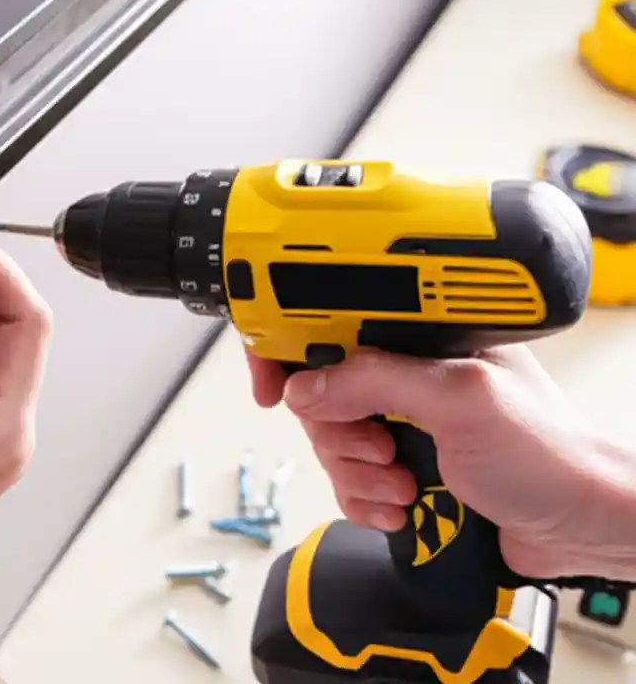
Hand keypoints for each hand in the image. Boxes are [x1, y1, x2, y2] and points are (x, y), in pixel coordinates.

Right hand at [249, 345, 635, 579]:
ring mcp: (405, 423)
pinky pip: (349, 482)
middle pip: (320, 396)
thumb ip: (378, 382)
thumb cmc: (551, 453)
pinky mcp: (403, 466)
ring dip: (358, 473)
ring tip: (404, 482)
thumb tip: (308, 383)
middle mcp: (408, 377)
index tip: (272, 385)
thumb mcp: (460, 401)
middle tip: (381, 447)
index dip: (291, 353)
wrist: (581, 526)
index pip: (332, 327)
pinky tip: (402, 504)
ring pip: (331, 443)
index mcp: (421, 340)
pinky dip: (366, 499)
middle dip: (340, 434)